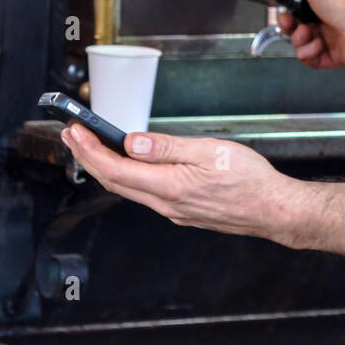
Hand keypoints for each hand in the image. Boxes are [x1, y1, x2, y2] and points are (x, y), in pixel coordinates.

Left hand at [60, 124, 301, 242]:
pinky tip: (128, 165)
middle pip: (114, 181)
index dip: (90, 150)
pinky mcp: (181, 211)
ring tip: (92, 147)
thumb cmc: (249, 179)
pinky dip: (126, 176)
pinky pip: (144, 194)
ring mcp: (172, 210)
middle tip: (72, 136)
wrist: (272, 209)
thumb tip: (131, 142)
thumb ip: (166, 147)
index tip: (75, 132)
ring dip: (104, 167)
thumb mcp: (208, 151)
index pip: (116, 168)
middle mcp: (165, 204)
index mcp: (169, 186)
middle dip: (88, 157)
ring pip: (127, 189)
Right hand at [258, 0, 344, 69]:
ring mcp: (330, 34)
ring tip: (308, 35)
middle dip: (288, 24)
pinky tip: (315, 47)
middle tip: (290, 23)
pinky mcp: (332, 54)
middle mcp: (328, 12)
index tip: (280, 5)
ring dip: (298, 39)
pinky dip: (308, 54)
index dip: (285, 4)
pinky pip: (309, 57)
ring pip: (300, 41)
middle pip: (295, 21)